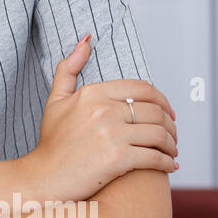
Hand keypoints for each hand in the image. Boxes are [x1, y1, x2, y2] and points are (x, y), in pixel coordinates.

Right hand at [26, 33, 178, 201]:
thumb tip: (87, 39)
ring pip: (159, 134)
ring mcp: (112, 135)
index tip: (168, 112)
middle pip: (155, 111)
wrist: (44, 178)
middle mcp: (104, 110)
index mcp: (93, 93)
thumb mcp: (56, 100)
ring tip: (172, 151)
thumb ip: (68, 68)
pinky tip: (170, 166)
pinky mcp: (119, 160)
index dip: (162, 100)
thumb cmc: (52, 141)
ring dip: (172, 144)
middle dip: (171, 125)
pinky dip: (168, 163)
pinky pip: (155, 158)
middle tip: (173, 135)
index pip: (143, 89)